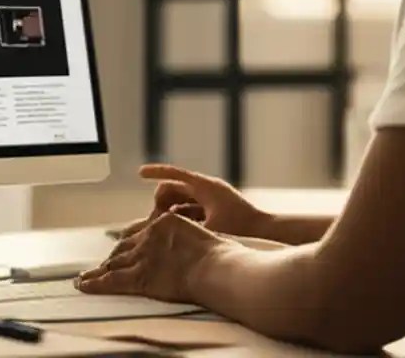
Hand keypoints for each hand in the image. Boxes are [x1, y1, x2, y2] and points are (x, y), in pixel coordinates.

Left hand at [77, 211, 232, 302]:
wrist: (215, 267)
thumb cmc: (219, 256)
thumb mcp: (204, 236)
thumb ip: (189, 238)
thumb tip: (187, 246)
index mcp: (165, 223)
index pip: (140, 233)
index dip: (128, 243)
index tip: (121, 249)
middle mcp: (150, 236)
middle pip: (123, 247)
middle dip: (111, 257)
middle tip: (101, 265)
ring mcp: (142, 256)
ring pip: (113, 264)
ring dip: (98, 271)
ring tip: (85, 277)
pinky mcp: (139, 276)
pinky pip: (110, 280)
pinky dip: (94, 282)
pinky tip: (83, 285)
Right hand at [118, 164, 269, 239]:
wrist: (265, 231)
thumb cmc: (240, 228)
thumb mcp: (208, 227)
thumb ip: (183, 225)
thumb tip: (159, 229)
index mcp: (205, 186)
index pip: (175, 173)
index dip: (156, 172)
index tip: (139, 173)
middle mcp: (207, 188)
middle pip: (175, 188)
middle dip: (160, 202)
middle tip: (153, 223)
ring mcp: (211, 198)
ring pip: (182, 200)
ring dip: (169, 212)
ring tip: (160, 230)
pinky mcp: (214, 209)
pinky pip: (191, 209)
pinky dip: (181, 217)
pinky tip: (174, 233)